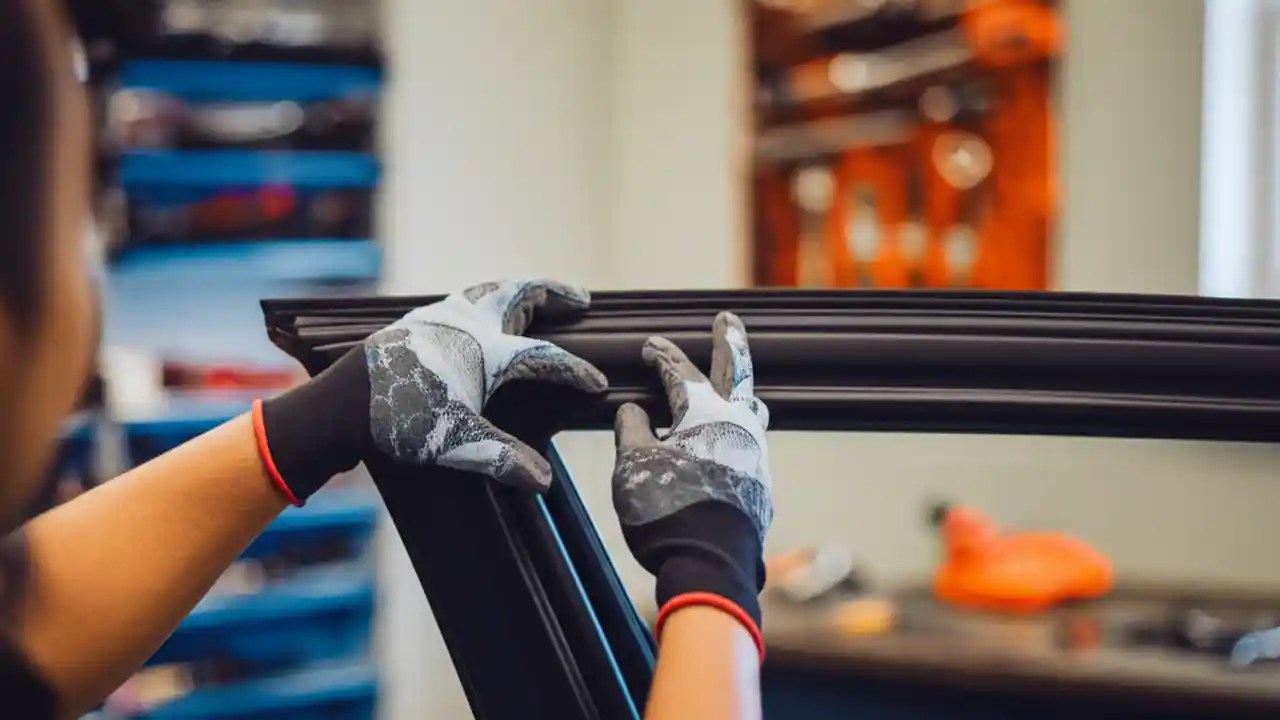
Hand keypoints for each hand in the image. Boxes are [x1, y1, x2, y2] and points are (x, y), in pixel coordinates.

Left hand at [255, 279, 607, 502]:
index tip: (597, 385)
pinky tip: (481, 315)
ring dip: (518, 291)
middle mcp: (468, 323)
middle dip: (554, 294)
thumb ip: (503, 459)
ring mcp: (440, 316)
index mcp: (488, 350)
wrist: (340, 402)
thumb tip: (544, 482)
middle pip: (521, 293)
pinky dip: (486, 299)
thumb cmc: (400, 421)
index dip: (575, 371)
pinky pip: (464, 299)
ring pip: (490, 290)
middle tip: (579, 300)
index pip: (545, 356)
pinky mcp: (417, 321)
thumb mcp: (456, 444)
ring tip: (534, 299)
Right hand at [612, 311, 771, 658]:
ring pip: (752, 409)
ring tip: (738, 384)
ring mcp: (755, 454)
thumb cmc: (666, 512)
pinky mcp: (760, 484)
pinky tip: (730, 444)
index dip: (661, 355)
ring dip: (742, 391)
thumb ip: (632, 431)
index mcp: (703, 412)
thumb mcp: (632, 467)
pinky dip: (737, 433)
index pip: (680, 371)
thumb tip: (633, 410)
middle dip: (729, 342)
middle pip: (736, 371)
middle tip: (727, 319)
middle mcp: (737, 425)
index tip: (647, 346)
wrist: (711, 566)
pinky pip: (751, 445)